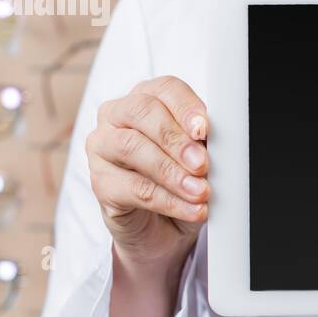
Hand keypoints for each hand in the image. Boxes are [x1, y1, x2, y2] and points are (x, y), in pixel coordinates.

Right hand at [85, 75, 209, 272]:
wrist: (166, 227)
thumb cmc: (184, 179)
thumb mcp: (202, 158)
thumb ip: (204, 143)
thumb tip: (216, 140)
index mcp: (147, 98)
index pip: (165, 89)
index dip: (186, 107)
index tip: (204, 129)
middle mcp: (117, 116)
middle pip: (141, 112)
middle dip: (175, 139)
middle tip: (202, 164)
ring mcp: (102, 148)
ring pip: (130, 147)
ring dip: (171, 172)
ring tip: (200, 191)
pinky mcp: (100, 183)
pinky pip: (133, 188)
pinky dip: (168, 200)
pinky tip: (192, 209)